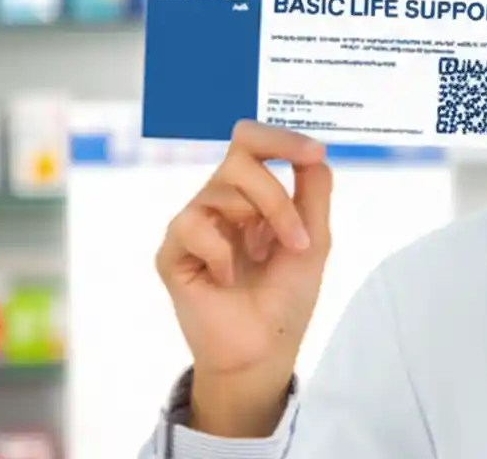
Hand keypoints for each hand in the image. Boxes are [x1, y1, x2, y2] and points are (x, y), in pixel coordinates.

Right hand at [155, 119, 332, 435]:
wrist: (264, 347)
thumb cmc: (287, 294)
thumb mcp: (314, 238)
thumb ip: (314, 190)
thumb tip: (315, 149)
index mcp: (252, 193)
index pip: (254, 143)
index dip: (281, 139)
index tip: (314, 152)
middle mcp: (219, 200)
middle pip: (240, 158)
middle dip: (276, 198)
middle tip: (297, 239)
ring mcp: (193, 224)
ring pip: (221, 190)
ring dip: (260, 226)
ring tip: (264, 261)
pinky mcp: (171, 252)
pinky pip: (192, 226)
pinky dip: (220, 252)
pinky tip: (226, 278)